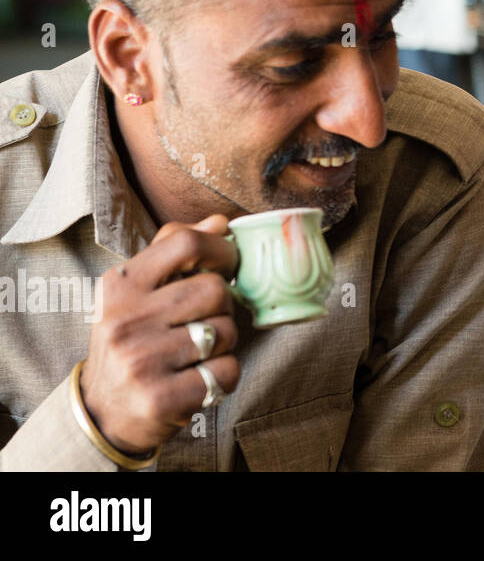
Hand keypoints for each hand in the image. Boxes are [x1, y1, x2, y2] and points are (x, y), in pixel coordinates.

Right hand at [80, 215, 240, 454]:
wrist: (101, 412)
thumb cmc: (132, 341)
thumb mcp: (138, 292)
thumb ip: (176, 253)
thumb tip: (220, 222)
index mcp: (120, 286)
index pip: (184, 243)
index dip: (221, 250)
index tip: (228, 265)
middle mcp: (125, 321)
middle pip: (215, 290)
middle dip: (224, 307)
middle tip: (206, 321)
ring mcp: (141, 361)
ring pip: (226, 331)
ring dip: (224, 343)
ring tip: (196, 353)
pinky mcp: (161, 398)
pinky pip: (226, 371)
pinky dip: (224, 375)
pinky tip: (199, 379)